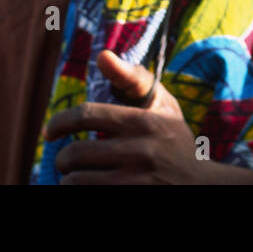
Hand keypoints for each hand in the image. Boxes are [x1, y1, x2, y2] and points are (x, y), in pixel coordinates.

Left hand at [45, 51, 205, 184]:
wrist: (203, 185)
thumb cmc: (174, 139)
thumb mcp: (163, 104)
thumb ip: (132, 78)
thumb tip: (102, 55)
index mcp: (144, 120)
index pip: (87, 114)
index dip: (60, 122)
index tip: (50, 132)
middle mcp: (141, 149)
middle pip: (76, 153)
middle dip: (62, 158)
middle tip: (64, 161)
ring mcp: (137, 179)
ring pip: (76, 180)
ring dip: (68, 179)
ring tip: (73, 176)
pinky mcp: (133, 196)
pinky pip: (86, 194)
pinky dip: (77, 191)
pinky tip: (84, 186)